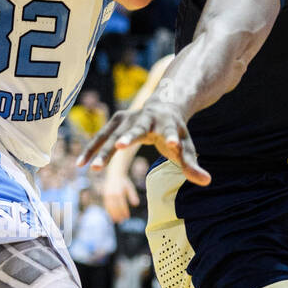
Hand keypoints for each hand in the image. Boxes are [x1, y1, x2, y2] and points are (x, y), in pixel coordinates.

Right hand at [79, 101, 209, 185]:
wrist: (162, 106)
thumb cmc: (175, 131)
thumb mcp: (186, 147)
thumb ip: (192, 165)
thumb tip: (207, 181)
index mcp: (166, 123)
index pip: (170, 131)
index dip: (173, 138)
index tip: (174, 145)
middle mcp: (145, 118)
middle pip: (136, 130)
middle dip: (127, 138)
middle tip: (121, 146)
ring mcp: (127, 118)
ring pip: (113, 135)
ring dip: (103, 150)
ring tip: (94, 168)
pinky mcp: (116, 122)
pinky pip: (101, 138)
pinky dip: (92, 150)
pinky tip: (80, 165)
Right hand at [102, 170, 139, 222]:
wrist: (114, 175)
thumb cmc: (124, 182)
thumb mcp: (130, 187)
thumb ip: (133, 195)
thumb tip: (136, 204)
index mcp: (119, 192)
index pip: (121, 204)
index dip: (124, 211)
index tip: (127, 217)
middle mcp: (112, 194)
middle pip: (115, 207)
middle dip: (118, 215)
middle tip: (122, 221)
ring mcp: (107, 195)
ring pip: (109, 207)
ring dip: (113, 215)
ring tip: (117, 221)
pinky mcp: (105, 196)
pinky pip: (106, 206)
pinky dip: (109, 212)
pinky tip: (112, 217)